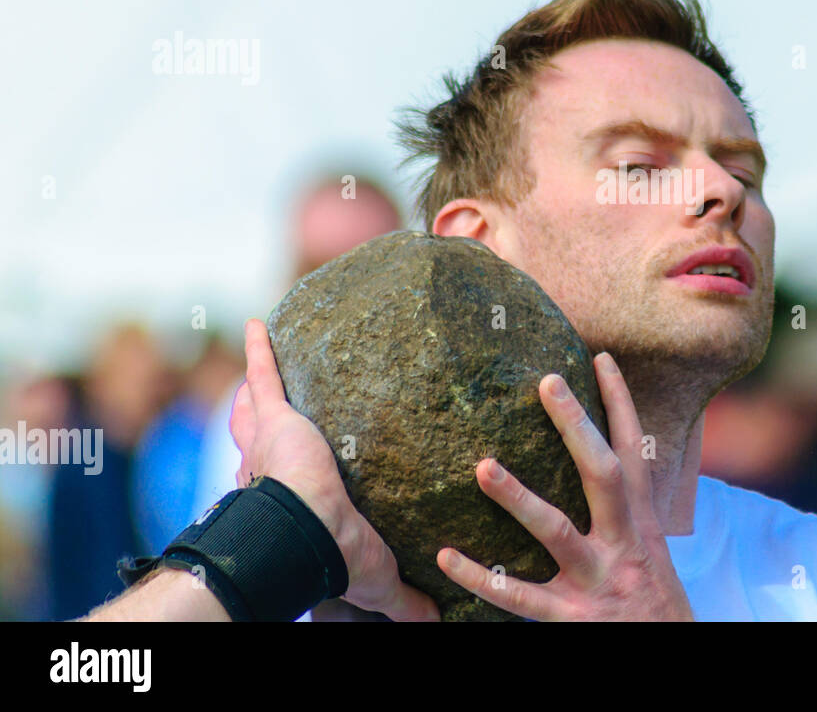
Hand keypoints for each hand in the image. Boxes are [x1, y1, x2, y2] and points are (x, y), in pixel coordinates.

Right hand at [231, 318, 440, 621]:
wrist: (311, 529)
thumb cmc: (338, 553)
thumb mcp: (377, 577)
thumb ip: (401, 598)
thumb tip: (432, 622)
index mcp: (298, 503)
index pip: (295, 486)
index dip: (294, 476)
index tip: (308, 468)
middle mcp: (277, 470)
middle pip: (271, 445)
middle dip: (270, 428)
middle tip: (278, 408)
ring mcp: (274, 441)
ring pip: (264, 407)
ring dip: (261, 384)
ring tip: (269, 351)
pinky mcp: (276, 418)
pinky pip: (264, 374)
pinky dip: (258, 348)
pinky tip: (256, 322)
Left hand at [435, 352, 693, 620]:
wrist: (668, 652)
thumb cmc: (651, 598)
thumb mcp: (647, 547)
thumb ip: (622, 510)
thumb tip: (594, 463)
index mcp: (642, 522)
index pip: (633, 451)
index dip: (620, 403)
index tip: (599, 357)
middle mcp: (623, 543)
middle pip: (603, 474)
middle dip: (578, 426)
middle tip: (548, 382)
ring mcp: (597, 579)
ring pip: (556, 531)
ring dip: (519, 497)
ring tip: (482, 466)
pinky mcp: (571, 617)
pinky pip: (519, 596)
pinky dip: (481, 577)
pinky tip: (446, 556)